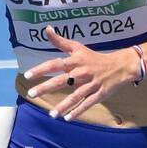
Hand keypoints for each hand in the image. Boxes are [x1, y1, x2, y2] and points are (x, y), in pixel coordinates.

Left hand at [23, 26, 138, 118]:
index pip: (55, 64)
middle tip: (32, 94)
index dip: (41, 69)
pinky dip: (78, 111)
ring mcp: (92, 84)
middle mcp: (82, 72)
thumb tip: (47, 29)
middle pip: (62, 80)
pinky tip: (67, 118)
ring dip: (63, 105)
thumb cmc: (94, 58)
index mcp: (76, 61)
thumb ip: (60, 41)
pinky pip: (88, 103)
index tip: (27, 75)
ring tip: (51, 114)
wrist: (120, 65)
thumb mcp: (78, 48)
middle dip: (46, 87)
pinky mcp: (100, 93)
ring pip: (76, 95)